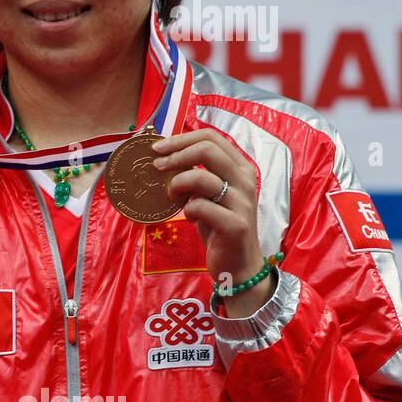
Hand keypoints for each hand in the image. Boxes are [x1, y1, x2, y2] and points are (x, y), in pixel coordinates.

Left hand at [152, 130, 275, 317]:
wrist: (238, 264)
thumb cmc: (219, 226)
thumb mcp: (208, 195)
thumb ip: (195, 175)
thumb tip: (164, 156)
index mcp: (240, 167)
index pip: (212, 137)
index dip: (181, 138)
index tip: (158, 148)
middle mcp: (245, 180)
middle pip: (207, 149)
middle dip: (175, 155)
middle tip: (157, 166)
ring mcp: (242, 202)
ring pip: (202, 177)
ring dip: (177, 184)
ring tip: (173, 197)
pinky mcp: (235, 225)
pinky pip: (201, 206)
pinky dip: (188, 210)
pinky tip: (190, 217)